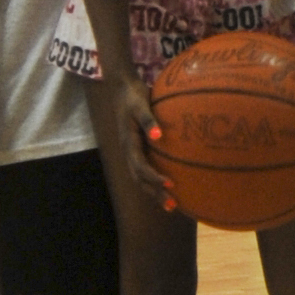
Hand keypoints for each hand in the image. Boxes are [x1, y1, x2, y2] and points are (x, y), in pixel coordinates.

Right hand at [109, 71, 170, 210]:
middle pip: (140, 178)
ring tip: (171, 204)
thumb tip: (158, 136)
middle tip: (172, 206)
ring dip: (154, 191)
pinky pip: (144, 169)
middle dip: (155, 193)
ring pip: (141, 177)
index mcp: (128, 143)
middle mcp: (128, 151)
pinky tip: (168, 185)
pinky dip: (154, 180)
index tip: (170, 184)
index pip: (141, 167)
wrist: (122, 88)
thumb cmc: (133, 96)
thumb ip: (148, 120)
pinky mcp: (136, 149)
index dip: (154, 177)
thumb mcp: (139, 104)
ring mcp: (131, 151)